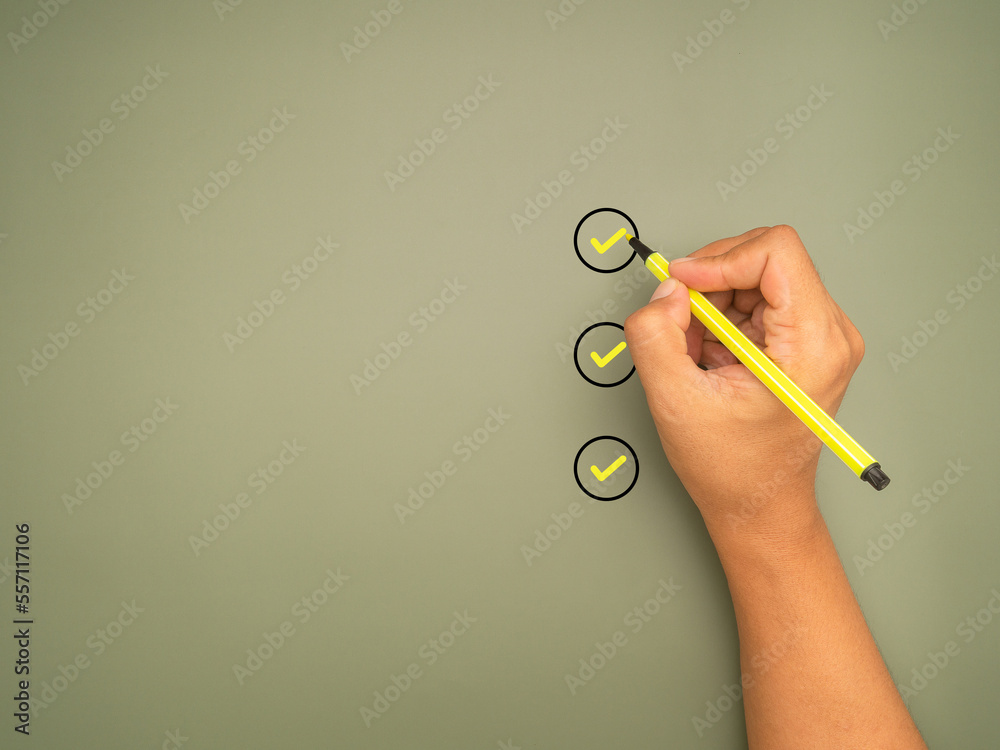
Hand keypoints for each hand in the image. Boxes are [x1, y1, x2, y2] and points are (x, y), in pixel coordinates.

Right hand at [624, 225, 864, 535]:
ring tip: (696, 350)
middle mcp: (830, 333)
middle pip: (765, 258)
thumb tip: (666, 291)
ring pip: (756, 275)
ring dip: (712, 303)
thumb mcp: (675, 401)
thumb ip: (655, 335)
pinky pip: (757, 299)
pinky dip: (721, 317)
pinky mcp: (804, 339)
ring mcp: (821, 335)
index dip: (719, 258)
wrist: (759, 506)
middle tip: (682, 322)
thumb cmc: (734, 469)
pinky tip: (710, 356)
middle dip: (711, 281)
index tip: (682, 284)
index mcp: (814, 345)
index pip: (776, 250)